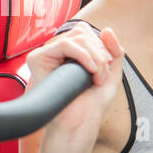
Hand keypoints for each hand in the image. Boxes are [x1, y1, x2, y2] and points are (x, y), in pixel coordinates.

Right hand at [29, 24, 124, 151]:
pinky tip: (90, 71)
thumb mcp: (111, 74)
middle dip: (100, 53)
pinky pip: (65, 44)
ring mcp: (47, 54)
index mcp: (71, 53)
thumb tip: (108, 29)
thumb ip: (114, 52)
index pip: (86, 32)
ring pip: (76, 36)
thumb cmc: (92, 104)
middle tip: (102, 77)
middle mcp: (57, 52)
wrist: (79, 123)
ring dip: (95, 57)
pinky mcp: (37, 59)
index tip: (107, 68)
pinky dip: (83, 55)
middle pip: (83, 32)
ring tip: (97, 78)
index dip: (101, 46)